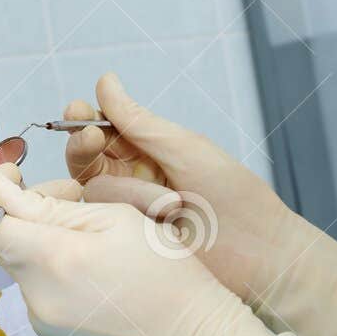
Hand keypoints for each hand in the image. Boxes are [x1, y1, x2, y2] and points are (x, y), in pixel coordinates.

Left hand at [0, 161, 204, 335]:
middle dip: (25, 206)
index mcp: (51, 259)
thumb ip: (52, 205)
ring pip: (21, 259)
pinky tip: (92, 261)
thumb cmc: (165, 270)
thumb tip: (6, 194)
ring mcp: (43, 320)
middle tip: (72, 193)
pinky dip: (53, 263)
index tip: (12, 172)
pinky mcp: (53, 333)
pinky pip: (37, 285)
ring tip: (90, 228)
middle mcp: (36, 296)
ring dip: (42, 235)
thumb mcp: (115, 217)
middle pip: (3, 238)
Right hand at [64, 72, 292, 305]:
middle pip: (86, 159)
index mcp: (149, 151)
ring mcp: (129, 213)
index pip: (104, 129)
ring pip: (96, 190)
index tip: (77, 110)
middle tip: (92, 138)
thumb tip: (104, 80)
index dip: (85, 119)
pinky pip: (107, 222)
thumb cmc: (232, 195)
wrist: (259, 254)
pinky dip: (131, 214)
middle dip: (84, 145)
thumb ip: (138, 121)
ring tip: (174, 203)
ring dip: (133, 191)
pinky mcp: (128, 243)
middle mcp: (133, 180)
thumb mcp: (183, 149)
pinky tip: (159, 219)